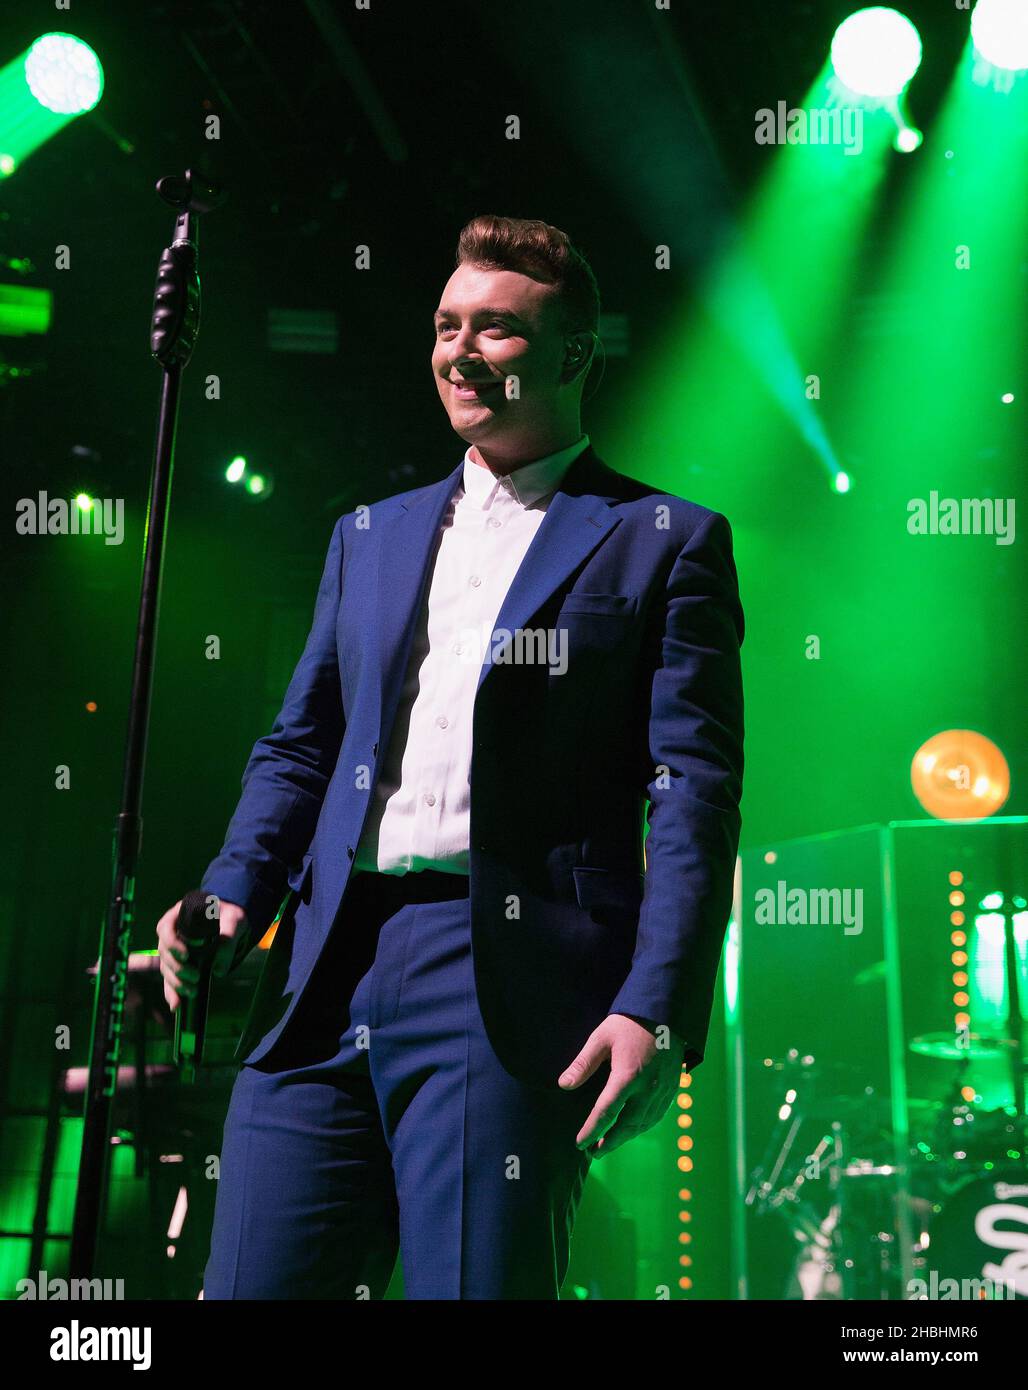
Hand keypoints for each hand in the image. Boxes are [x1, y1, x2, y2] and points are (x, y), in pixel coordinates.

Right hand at [155, 896, 248, 1010]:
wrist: (231, 920)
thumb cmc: (229, 914)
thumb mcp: (234, 920)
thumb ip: (228, 939)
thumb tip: (218, 970)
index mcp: (179, 915)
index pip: (165, 928)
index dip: (171, 943)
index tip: (186, 955)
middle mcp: (172, 932)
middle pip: (164, 952)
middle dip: (177, 968)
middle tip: (196, 977)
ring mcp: (173, 949)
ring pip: (166, 968)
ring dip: (175, 983)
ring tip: (192, 992)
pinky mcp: (178, 963)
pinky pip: (170, 978)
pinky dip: (172, 992)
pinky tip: (176, 1005)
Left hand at [558, 1013, 684, 1158]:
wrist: (667, 1014)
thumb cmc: (629, 1023)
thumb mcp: (601, 1038)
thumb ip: (583, 1064)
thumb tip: (564, 1085)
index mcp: (627, 1076)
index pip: (606, 1112)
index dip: (592, 1130)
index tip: (580, 1143)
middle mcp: (647, 1089)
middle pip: (626, 1126)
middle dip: (609, 1142)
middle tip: (593, 1153)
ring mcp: (662, 1091)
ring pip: (643, 1124)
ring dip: (625, 1138)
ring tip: (609, 1145)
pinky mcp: (672, 1089)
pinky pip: (657, 1116)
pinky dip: (642, 1128)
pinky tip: (633, 1130)